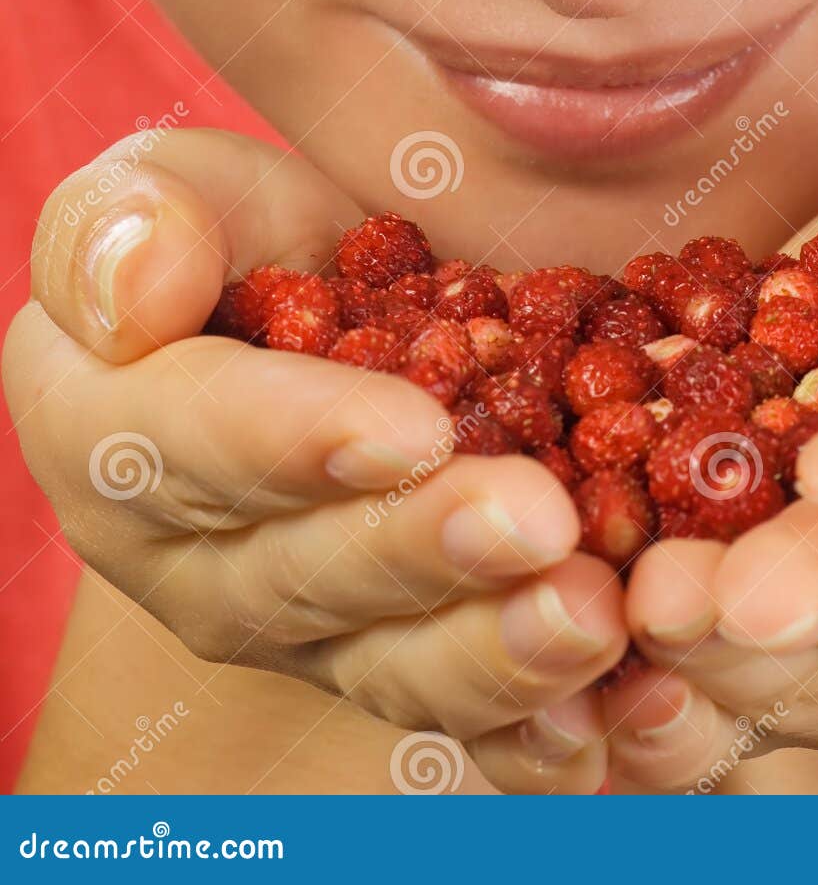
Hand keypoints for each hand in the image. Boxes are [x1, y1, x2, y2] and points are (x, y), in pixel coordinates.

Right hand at [2, 130, 626, 793]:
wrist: (320, 299)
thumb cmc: (229, 233)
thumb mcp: (168, 187)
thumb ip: (128, 227)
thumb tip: (135, 290)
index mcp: (109, 438)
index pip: (195, 444)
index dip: (301, 439)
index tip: (415, 428)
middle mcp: (190, 563)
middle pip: (304, 575)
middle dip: (425, 551)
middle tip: (537, 523)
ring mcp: (299, 628)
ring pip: (390, 661)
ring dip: (495, 649)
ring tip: (594, 614)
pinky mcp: (394, 655)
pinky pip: (462, 707)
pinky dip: (540, 719)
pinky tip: (619, 706)